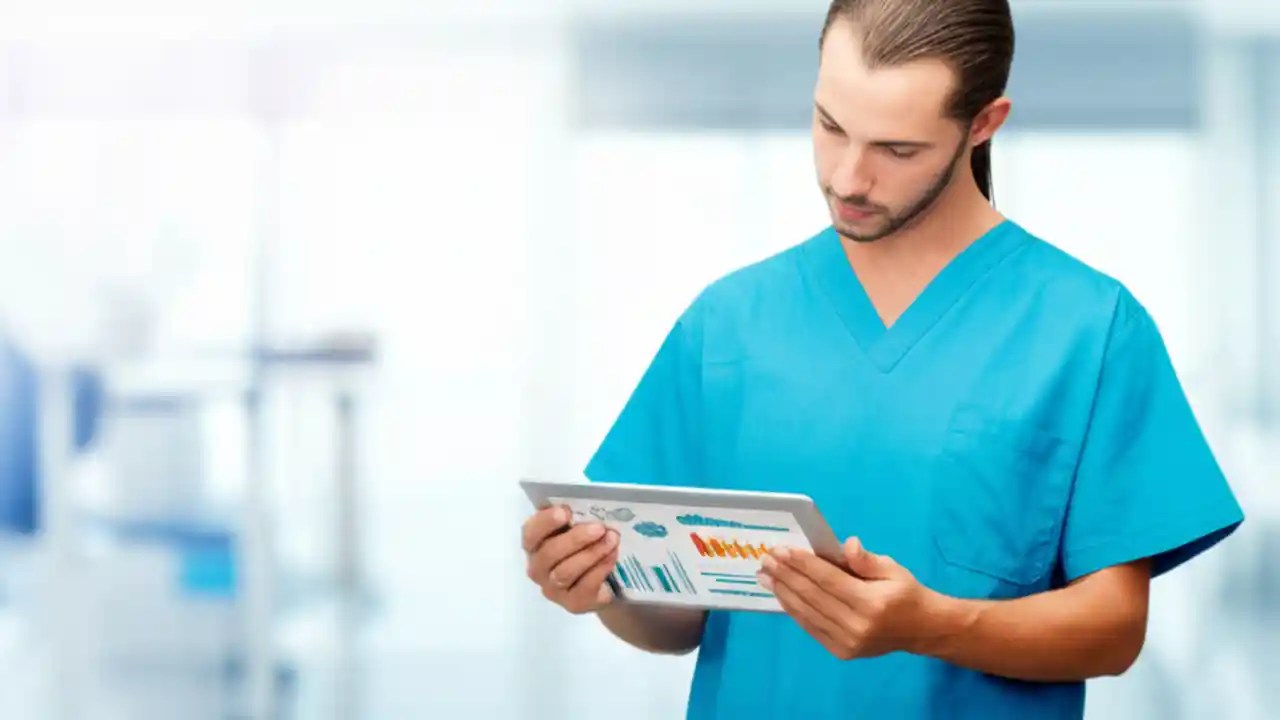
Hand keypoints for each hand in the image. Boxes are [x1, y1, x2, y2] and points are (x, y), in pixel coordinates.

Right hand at [522, 505, 620, 614]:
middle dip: (575, 539)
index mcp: (535, 545)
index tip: (565, 511)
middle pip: (549, 554)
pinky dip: (600, 569)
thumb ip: (575, 517)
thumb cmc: (585, 547)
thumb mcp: (578, 528)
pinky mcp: (573, 604)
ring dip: (591, 554)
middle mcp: (538, 568)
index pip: (530, 533)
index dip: (545, 522)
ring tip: (612, 539)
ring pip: (565, 572)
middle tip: (599, 527)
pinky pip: (584, 587)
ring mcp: (554, 589)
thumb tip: (587, 499)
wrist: (606, 581)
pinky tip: (612, 556)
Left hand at [757, 537, 941, 660]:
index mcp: (870, 603)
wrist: (922, 630)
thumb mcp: (892, 569)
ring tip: (765, 576)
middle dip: (786, 575)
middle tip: (766, 559)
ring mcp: (847, 642)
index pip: (827, 580)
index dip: (802, 564)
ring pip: (806, 613)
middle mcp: (856, 625)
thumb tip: (847, 544)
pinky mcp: (841, 651)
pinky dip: (793, 609)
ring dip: (783, 592)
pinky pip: (810, 627)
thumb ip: (866, 559)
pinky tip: (782, 594)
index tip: (781, 550)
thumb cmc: (905, 593)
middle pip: (812, 596)